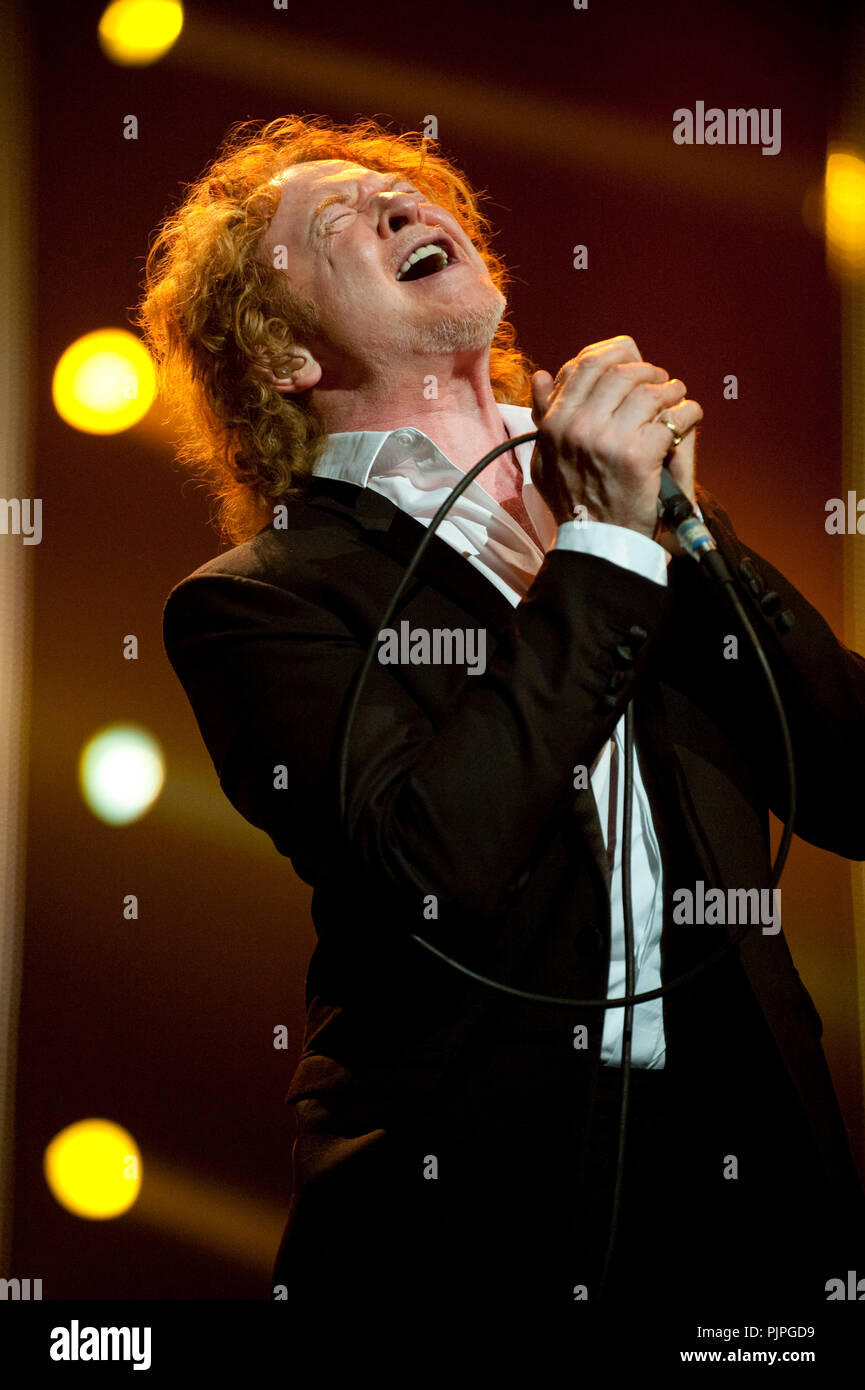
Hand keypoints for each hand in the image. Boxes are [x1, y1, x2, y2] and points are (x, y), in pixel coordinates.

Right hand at [529, 335, 702, 539]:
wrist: (597, 544)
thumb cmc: (575, 501)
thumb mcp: (547, 459)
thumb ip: (546, 417)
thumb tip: (542, 376)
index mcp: (555, 422)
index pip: (586, 365)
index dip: (616, 354)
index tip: (633, 360)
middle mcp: (578, 427)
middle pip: (622, 373)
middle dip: (648, 372)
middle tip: (661, 382)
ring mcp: (609, 441)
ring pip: (650, 392)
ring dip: (672, 391)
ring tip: (677, 399)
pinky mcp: (638, 457)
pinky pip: (672, 419)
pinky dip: (687, 414)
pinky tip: (689, 419)